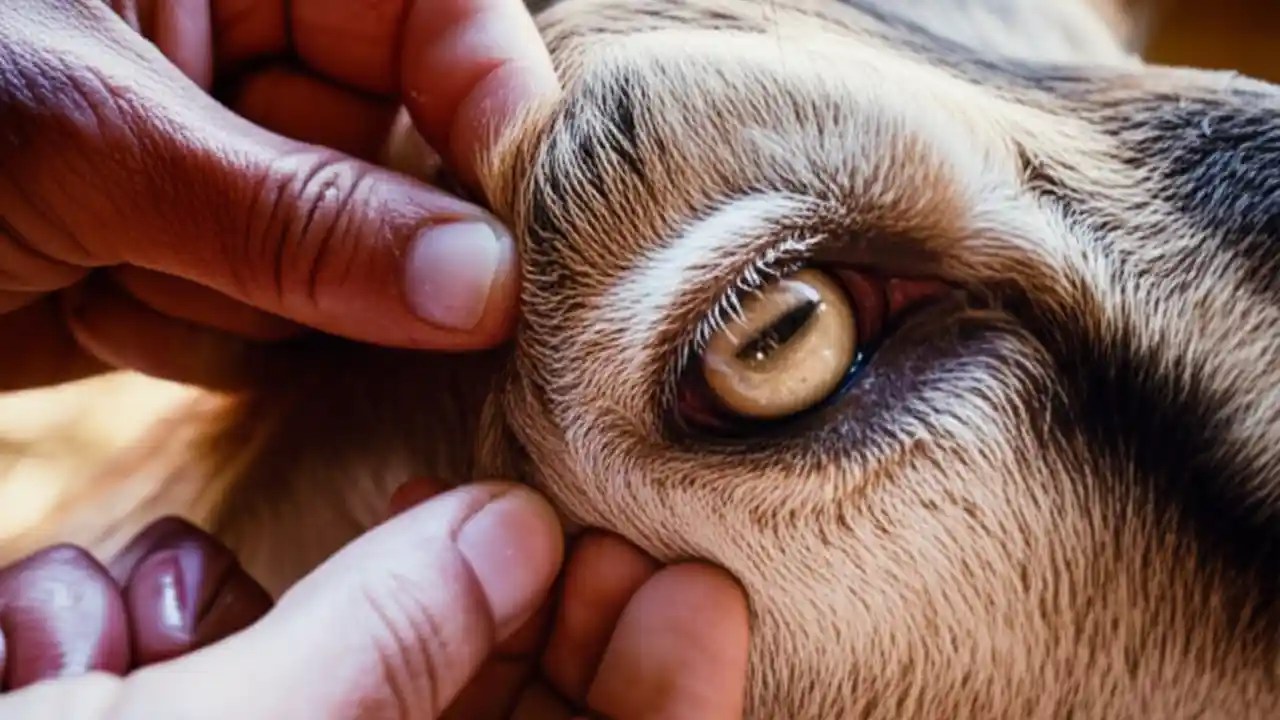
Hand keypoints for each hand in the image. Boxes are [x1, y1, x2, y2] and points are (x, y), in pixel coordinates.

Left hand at [0, 0, 557, 390]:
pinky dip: (195, 337)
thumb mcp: (86, 140)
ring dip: (256, 296)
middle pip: (402, 144)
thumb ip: (300, 216)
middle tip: (330, 285)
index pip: (433, 4)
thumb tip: (485, 285)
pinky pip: (267, 321)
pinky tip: (96, 305)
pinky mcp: (182, 260)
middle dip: (371, 231)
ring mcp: (214, 165)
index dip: (487, 96)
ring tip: (122, 272)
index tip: (515, 221)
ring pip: (344, 254)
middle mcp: (233, 47)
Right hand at [0, 481, 750, 718]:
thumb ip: (379, 662)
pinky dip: (199, 651)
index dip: (667, 709)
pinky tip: (79, 629)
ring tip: (180, 596)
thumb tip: (510, 539)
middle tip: (530, 514)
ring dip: (308, 628)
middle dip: (512, 628)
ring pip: (363, 705)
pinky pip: (243, 697)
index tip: (688, 582)